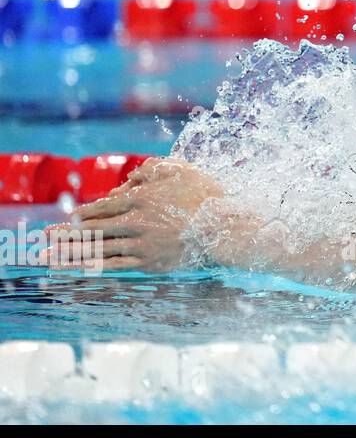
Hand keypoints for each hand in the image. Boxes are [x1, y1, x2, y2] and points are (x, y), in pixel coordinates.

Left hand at [39, 157, 223, 272]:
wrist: (225, 227)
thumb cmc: (206, 195)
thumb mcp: (180, 169)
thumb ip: (151, 169)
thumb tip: (130, 178)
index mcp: (142, 198)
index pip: (104, 207)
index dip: (84, 213)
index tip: (70, 219)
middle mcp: (137, 221)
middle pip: (94, 228)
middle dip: (67, 233)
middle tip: (47, 236)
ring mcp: (142, 244)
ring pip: (100, 248)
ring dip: (73, 252)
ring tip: (52, 256)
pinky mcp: (150, 262)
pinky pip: (116, 264)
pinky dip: (95, 266)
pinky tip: (80, 268)